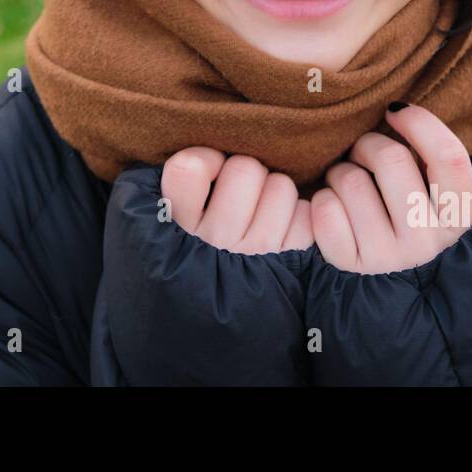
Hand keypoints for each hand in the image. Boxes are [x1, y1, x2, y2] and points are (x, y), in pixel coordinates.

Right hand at [161, 147, 313, 253]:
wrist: (218, 319)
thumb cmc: (194, 253)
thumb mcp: (166, 222)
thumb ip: (177, 185)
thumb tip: (202, 151)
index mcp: (178, 225)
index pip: (191, 168)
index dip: (206, 160)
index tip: (208, 173)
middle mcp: (216, 240)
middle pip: (245, 169)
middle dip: (246, 174)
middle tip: (239, 192)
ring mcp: (256, 252)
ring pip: (280, 186)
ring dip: (274, 193)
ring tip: (260, 212)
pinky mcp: (291, 260)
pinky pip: (306, 213)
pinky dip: (297, 216)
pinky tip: (280, 231)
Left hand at [311, 103, 471, 273]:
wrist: (386, 282)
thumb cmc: (407, 215)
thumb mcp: (434, 193)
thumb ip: (430, 158)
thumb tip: (396, 110)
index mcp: (457, 216)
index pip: (449, 157)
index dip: (420, 123)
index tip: (394, 112)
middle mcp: (427, 241)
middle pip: (391, 158)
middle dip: (368, 144)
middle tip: (362, 154)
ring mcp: (388, 257)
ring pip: (350, 180)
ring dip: (340, 171)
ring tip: (346, 184)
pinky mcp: (349, 265)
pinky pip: (324, 209)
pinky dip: (321, 199)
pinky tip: (333, 208)